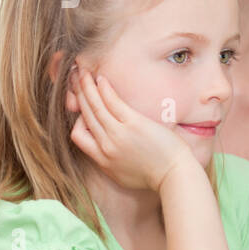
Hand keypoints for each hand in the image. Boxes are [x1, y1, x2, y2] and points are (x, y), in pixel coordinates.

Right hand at [69, 71, 194, 191]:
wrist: (174, 176)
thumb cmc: (156, 176)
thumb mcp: (124, 175)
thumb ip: (111, 162)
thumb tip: (107, 152)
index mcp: (102, 160)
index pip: (78, 136)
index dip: (78, 120)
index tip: (83, 110)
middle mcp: (106, 146)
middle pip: (84, 117)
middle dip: (77, 96)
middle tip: (74, 81)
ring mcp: (118, 135)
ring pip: (94, 107)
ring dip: (86, 87)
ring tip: (83, 73)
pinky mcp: (133, 124)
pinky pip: (112, 103)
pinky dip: (104, 90)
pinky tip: (101, 79)